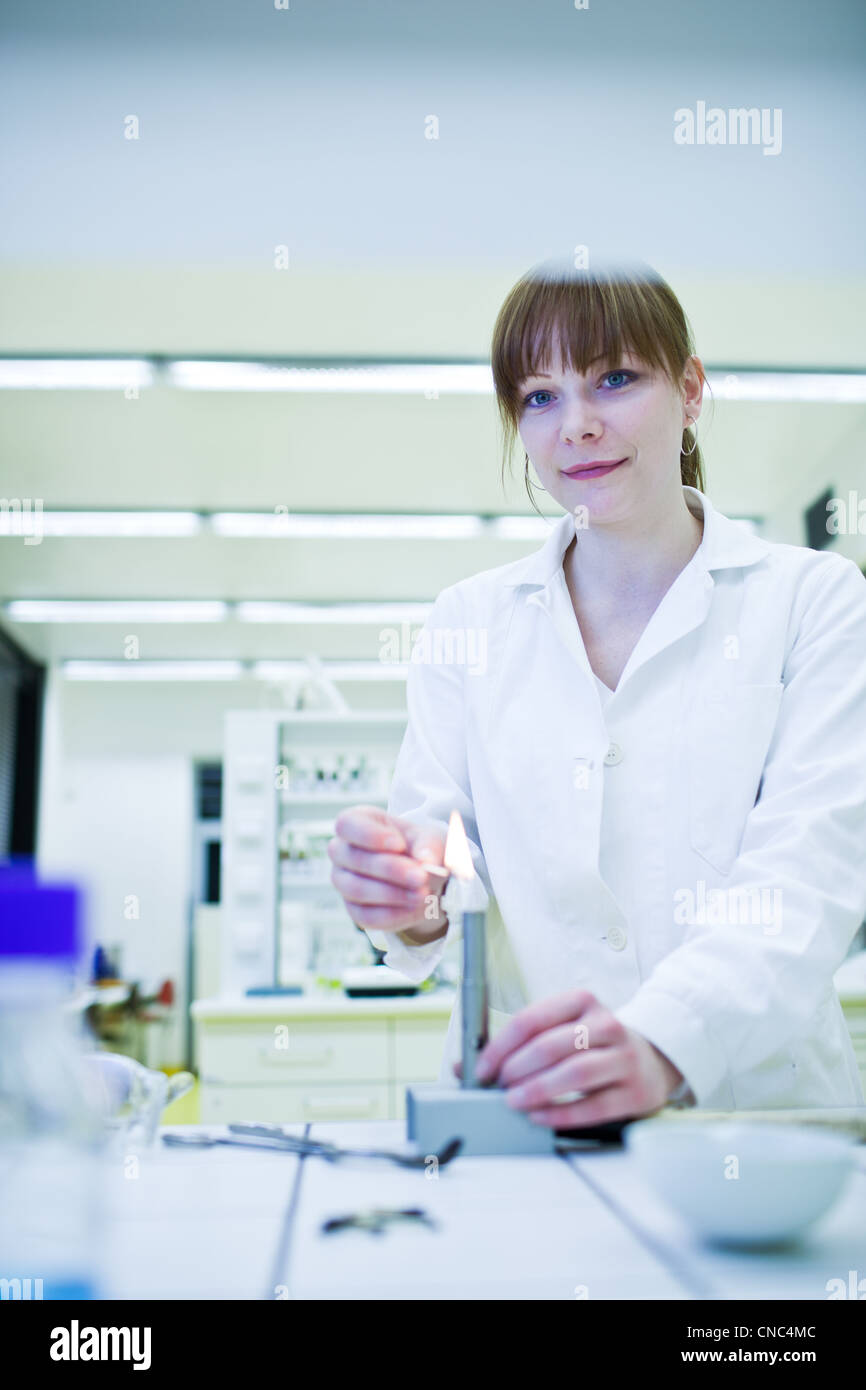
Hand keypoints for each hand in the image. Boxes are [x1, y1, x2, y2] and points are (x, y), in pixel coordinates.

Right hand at [328, 805, 448, 936]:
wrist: (424, 876)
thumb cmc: (419, 847)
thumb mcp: (429, 839)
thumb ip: (428, 846)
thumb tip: (426, 861)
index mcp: (357, 822)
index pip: (346, 824)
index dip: (369, 835)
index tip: (399, 845)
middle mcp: (342, 851)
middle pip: (353, 859)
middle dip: (390, 869)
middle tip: (421, 876)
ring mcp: (343, 881)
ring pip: (356, 889)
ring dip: (392, 893)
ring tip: (423, 894)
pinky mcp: (354, 909)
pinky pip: (366, 915)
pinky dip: (394, 914)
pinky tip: (415, 908)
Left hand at [455, 989, 683, 1127]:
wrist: (649, 1059)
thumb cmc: (593, 1044)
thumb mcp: (560, 1030)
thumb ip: (517, 1045)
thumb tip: (464, 1067)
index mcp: (581, 1001)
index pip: (532, 1019)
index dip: (501, 1046)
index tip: (482, 1068)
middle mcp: (606, 1024)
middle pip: (552, 1045)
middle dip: (518, 1068)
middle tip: (499, 1086)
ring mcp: (625, 1057)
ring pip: (576, 1072)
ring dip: (538, 1090)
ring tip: (515, 1102)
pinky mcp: (636, 1091)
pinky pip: (595, 1105)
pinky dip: (562, 1114)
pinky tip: (540, 1117)